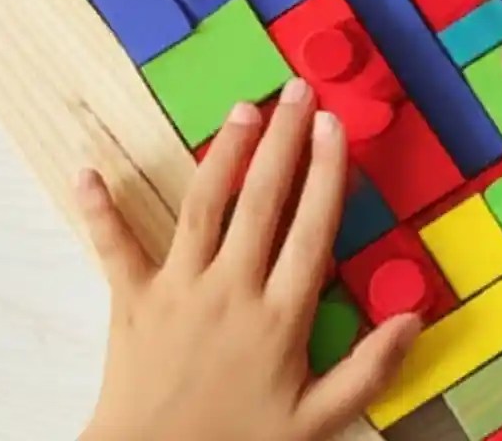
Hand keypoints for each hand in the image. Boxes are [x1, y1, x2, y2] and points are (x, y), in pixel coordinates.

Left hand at [77, 80, 421, 440]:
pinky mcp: (131, 300)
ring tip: (243, 110)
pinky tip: (87, 172)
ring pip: (203, 207)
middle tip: (298, 92)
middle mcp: (231, 288)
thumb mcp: (318, 422)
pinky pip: (113, 247)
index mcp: (280, 316)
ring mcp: (177, 289)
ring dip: (224, 154)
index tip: (334, 127)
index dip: (326, 173)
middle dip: (284, 141)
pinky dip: (99, 210)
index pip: (312, 228)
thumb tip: (414, 318)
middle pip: (263, 201)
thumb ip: (369, 369)